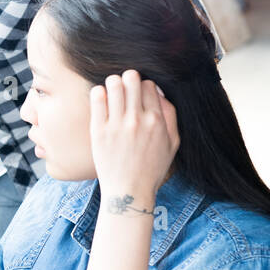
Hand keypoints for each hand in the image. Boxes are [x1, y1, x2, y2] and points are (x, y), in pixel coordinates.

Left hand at [88, 70, 179, 199]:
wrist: (128, 191)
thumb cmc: (151, 167)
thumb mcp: (173, 143)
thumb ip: (170, 116)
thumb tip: (159, 92)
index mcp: (157, 121)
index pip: (149, 85)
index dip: (143, 86)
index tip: (138, 94)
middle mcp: (137, 120)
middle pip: (131, 79)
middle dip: (128, 79)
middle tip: (124, 88)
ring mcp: (116, 124)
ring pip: (113, 84)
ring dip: (113, 83)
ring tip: (112, 92)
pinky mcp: (99, 130)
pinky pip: (97, 98)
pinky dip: (98, 92)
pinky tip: (101, 99)